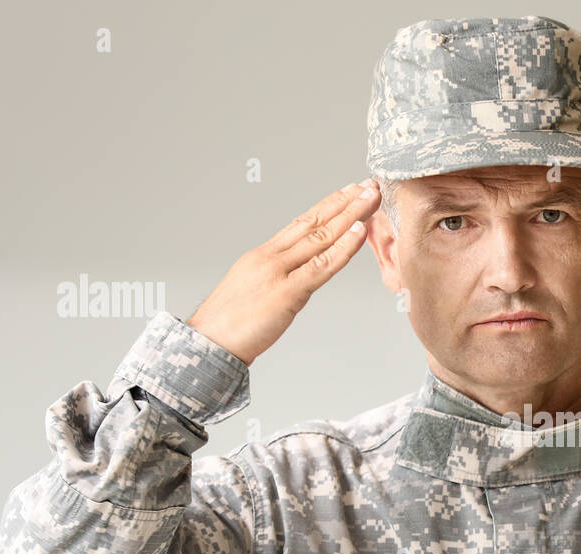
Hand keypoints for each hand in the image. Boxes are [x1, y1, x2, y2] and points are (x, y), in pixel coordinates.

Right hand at [186, 178, 381, 364]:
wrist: (209, 341)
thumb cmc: (230, 322)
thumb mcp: (255, 288)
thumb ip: (279, 276)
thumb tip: (299, 273)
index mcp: (264, 254)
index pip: (302, 223)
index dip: (328, 206)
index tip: (348, 191)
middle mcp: (272, 256)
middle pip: (315, 222)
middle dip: (345, 202)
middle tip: (368, 184)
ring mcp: (279, 272)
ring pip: (322, 237)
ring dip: (351, 215)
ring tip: (371, 197)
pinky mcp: (287, 293)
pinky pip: (321, 266)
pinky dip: (344, 246)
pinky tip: (360, 230)